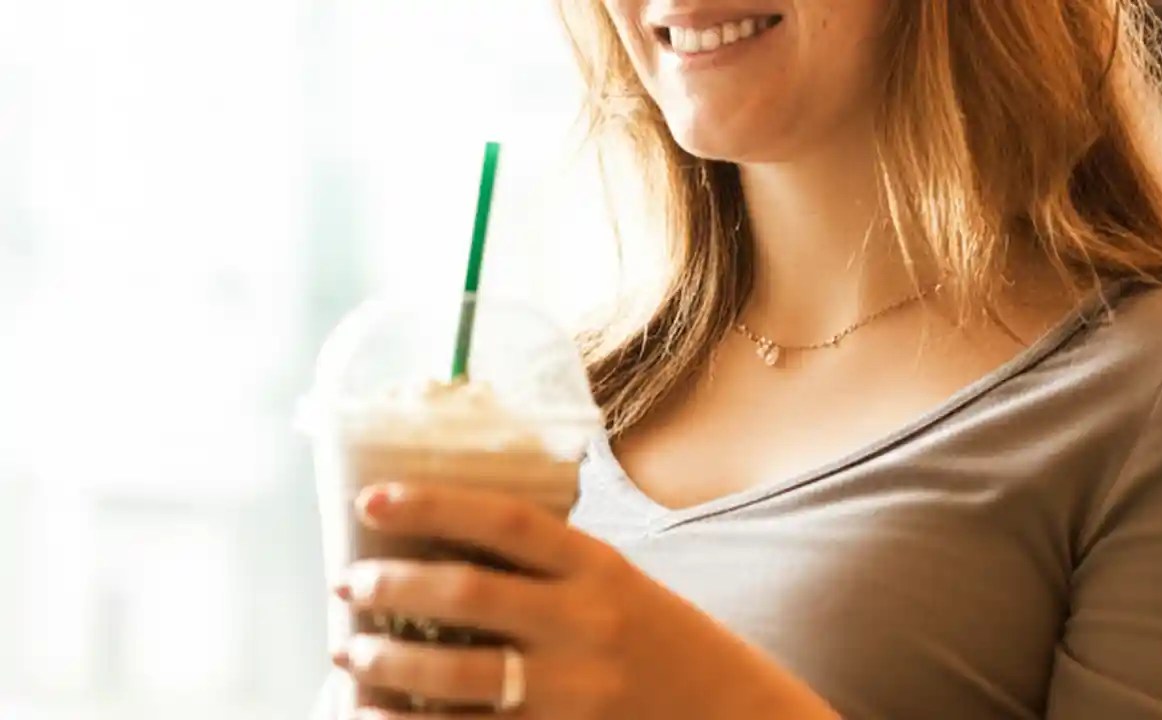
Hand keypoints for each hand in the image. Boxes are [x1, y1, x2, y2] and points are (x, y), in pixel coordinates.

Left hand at [330, 481, 838, 719]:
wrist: (732, 714)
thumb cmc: (663, 642)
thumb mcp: (619, 584)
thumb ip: (551, 565)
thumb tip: (449, 539)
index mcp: (600, 568)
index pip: (507, 521)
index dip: (433, 504)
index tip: (371, 499)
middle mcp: (587, 624)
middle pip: (469, 595)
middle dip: (393, 587)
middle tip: (348, 583)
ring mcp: (575, 690)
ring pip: (459, 675)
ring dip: (389, 663)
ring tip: (349, 655)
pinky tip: (375, 717)